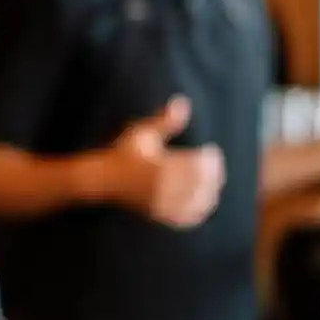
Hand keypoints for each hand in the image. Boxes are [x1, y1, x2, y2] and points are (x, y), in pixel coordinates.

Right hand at [110, 96, 225, 227]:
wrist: (104, 179)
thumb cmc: (123, 152)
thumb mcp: (142, 132)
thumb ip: (165, 120)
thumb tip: (183, 101)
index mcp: (160, 166)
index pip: (199, 166)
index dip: (211, 159)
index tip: (211, 151)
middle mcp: (161, 187)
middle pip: (202, 184)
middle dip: (213, 175)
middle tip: (215, 166)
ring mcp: (160, 204)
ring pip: (198, 202)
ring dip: (210, 192)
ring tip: (212, 183)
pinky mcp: (158, 215)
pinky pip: (187, 218)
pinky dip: (200, 211)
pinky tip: (204, 202)